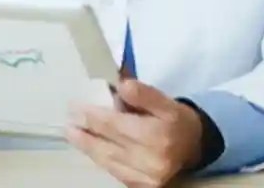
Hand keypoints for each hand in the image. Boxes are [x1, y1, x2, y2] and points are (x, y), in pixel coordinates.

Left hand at [65, 79, 204, 187]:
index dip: (93, 116)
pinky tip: (90, 148)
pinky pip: (115, 171)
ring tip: (72, 133)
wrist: (194, 147)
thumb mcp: (166, 101)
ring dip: (88, 146)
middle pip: (110, 143)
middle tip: (69, 121)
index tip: (75, 107)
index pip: (117, 125)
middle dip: (87, 131)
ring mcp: (147, 178)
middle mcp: (153, 160)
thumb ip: (144, 94)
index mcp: (159, 134)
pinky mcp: (142, 187)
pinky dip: (100, 159)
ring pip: (109, 160)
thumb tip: (121, 86)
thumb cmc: (176, 120)